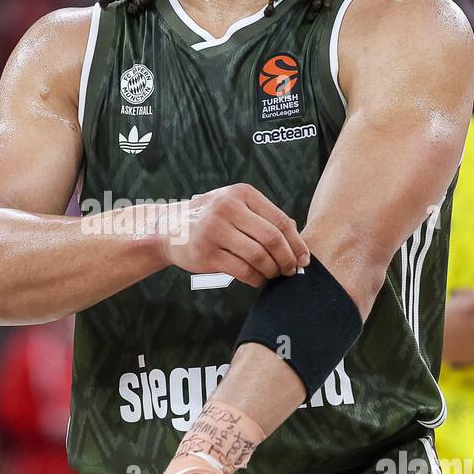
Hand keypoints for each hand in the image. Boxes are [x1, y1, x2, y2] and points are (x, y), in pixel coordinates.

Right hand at [158, 183, 308, 286]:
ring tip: (273, 274)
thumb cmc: (210, 218)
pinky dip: (255, 278)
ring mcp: (215, 230)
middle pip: (272, 238)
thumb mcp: (235, 205)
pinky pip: (242, 270)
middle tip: (291, 270)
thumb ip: (263, 216)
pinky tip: (258, 279)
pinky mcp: (206, 253)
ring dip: (271, 270)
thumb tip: (297, 238)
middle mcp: (228, 208)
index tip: (304, 258)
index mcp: (241, 194)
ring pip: (258, 256)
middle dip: (287, 259)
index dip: (296, 242)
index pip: (280, 220)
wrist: (170, 228)